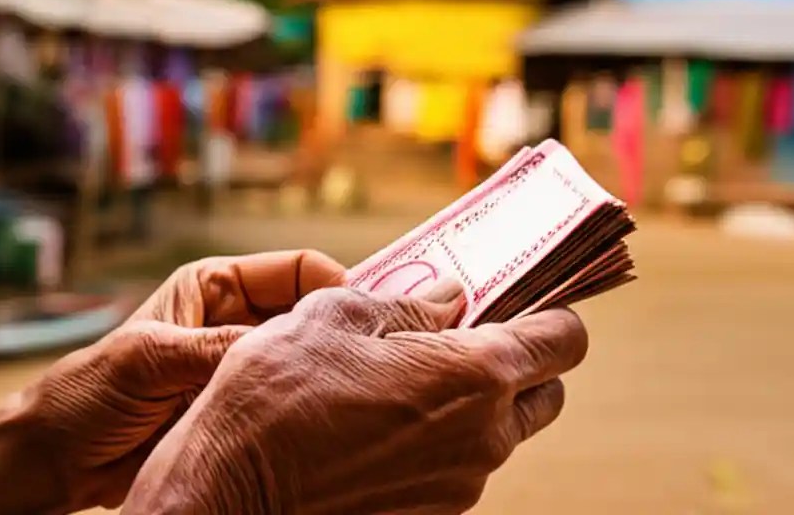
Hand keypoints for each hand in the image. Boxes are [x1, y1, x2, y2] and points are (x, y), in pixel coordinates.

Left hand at [0, 251, 347, 514]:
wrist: (58, 458)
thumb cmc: (90, 391)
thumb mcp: (153, 360)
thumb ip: (218, 349)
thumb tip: (285, 348)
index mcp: (217, 286)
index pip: (299, 269)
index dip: (337, 286)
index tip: (367, 314)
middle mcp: (236, 323)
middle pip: (310, 317)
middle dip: (338, 332)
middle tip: (374, 356)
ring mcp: (241, 371)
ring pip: (304, 364)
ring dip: (323, 375)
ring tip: (352, 392)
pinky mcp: (241, 414)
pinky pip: (287, 408)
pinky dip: (306, 414)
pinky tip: (326, 425)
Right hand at [123, 283, 589, 514]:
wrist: (229, 494)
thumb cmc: (276, 395)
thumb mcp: (335, 317)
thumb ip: (410, 305)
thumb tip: (452, 301)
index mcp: (475, 377)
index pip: (564, 340)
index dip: (551, 311)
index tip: (523, 300)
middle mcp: (482, 440)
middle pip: (544, 393)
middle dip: (517, 362)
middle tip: (458, 339)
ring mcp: (456, 489)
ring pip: (494, 435)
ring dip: (469, 405)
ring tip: (397, 382)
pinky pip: (452, 470)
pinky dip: (434, 443)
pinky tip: (375, 426)